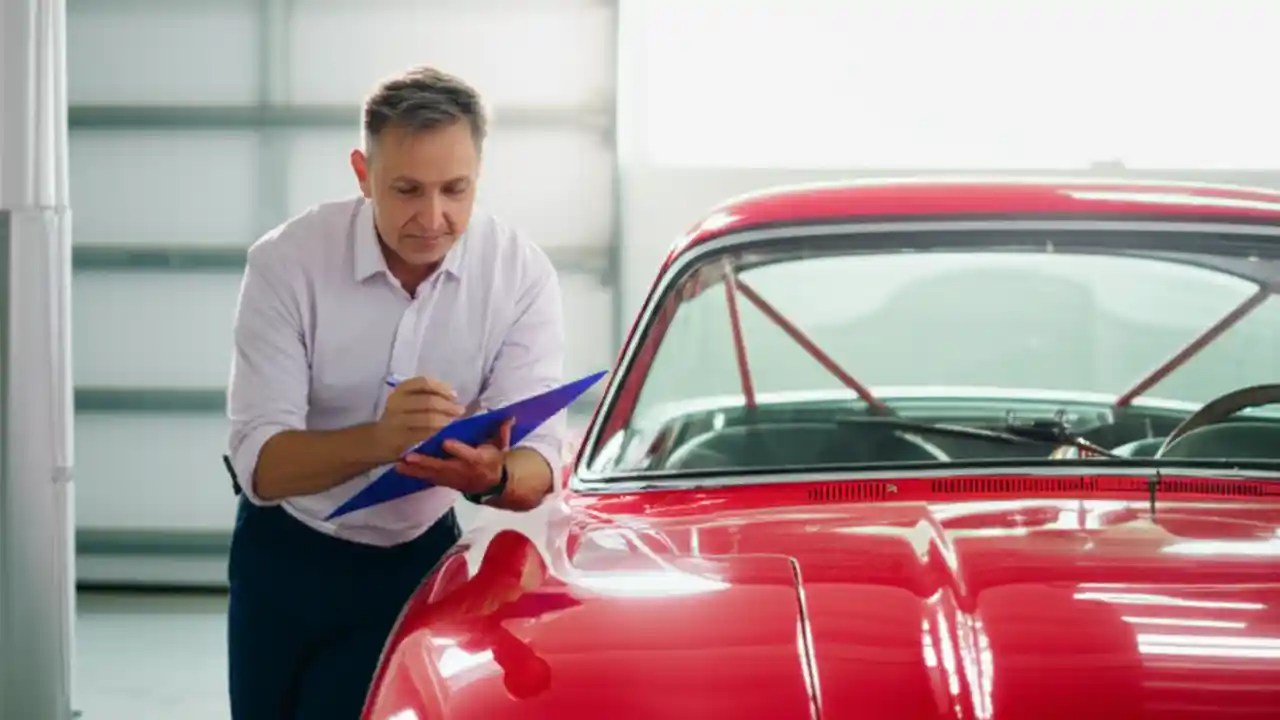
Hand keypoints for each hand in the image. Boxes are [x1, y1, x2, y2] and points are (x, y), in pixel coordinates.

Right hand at [373, 376, 463, 461]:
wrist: (378, 440)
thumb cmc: (400, 418)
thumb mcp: (407, 401)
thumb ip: (426, 396)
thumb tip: (454, 397)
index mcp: (400, 390)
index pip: (424, 383)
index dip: (442, 388)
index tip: (454, 395)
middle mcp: (397, 403)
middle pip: (429, 401)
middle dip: (448, 406)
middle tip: (460, 411)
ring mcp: (397, 422)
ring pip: (429, 419)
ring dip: (446, 421)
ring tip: (455, 422)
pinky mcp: (401, 440)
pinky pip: (425, 435)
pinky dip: (438, 433)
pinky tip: (445, 433)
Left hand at [395, 418, 514, 495]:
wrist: (493, 484)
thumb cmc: (494, 459)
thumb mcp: (501, 445)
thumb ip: (502, 430)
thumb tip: (509, 415)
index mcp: (478, 459)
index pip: (467, 454)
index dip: (457, 449)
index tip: (446, 442)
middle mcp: (462, 470)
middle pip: (443, 467)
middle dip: (426, 463)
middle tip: (410, 456)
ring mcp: (452, 478)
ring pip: (432, 474)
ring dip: (415, 470)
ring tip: (399, 464)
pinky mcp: (444, 482)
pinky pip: (428, 478)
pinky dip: (414, 474)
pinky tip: (399, 468)